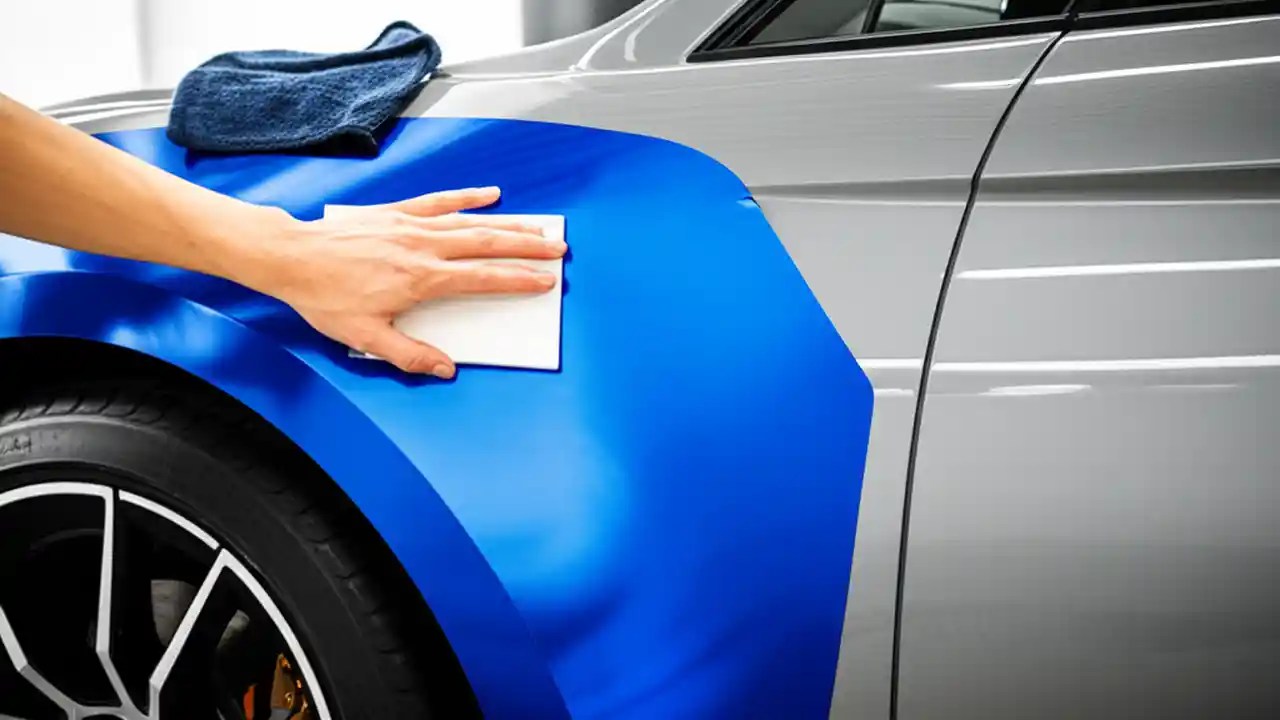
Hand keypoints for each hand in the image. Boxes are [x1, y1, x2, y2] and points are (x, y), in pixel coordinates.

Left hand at [256, 187, 564, 377]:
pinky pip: (439, 201)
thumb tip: (445, 368)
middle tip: (556, 249)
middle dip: (526, 247)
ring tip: (537, 228)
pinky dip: (466, 198)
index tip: (543, 281)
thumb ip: (410, 354)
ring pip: (470, 222)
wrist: (294, 258)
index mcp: (421, 279)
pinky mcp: (397, 212)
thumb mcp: (366, 337)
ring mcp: (411, 225)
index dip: (517, 280)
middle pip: (487, 244)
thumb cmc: (326, 297)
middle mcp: (422, 248)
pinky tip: (489, 195)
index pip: (482, 278)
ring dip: (507, 224)